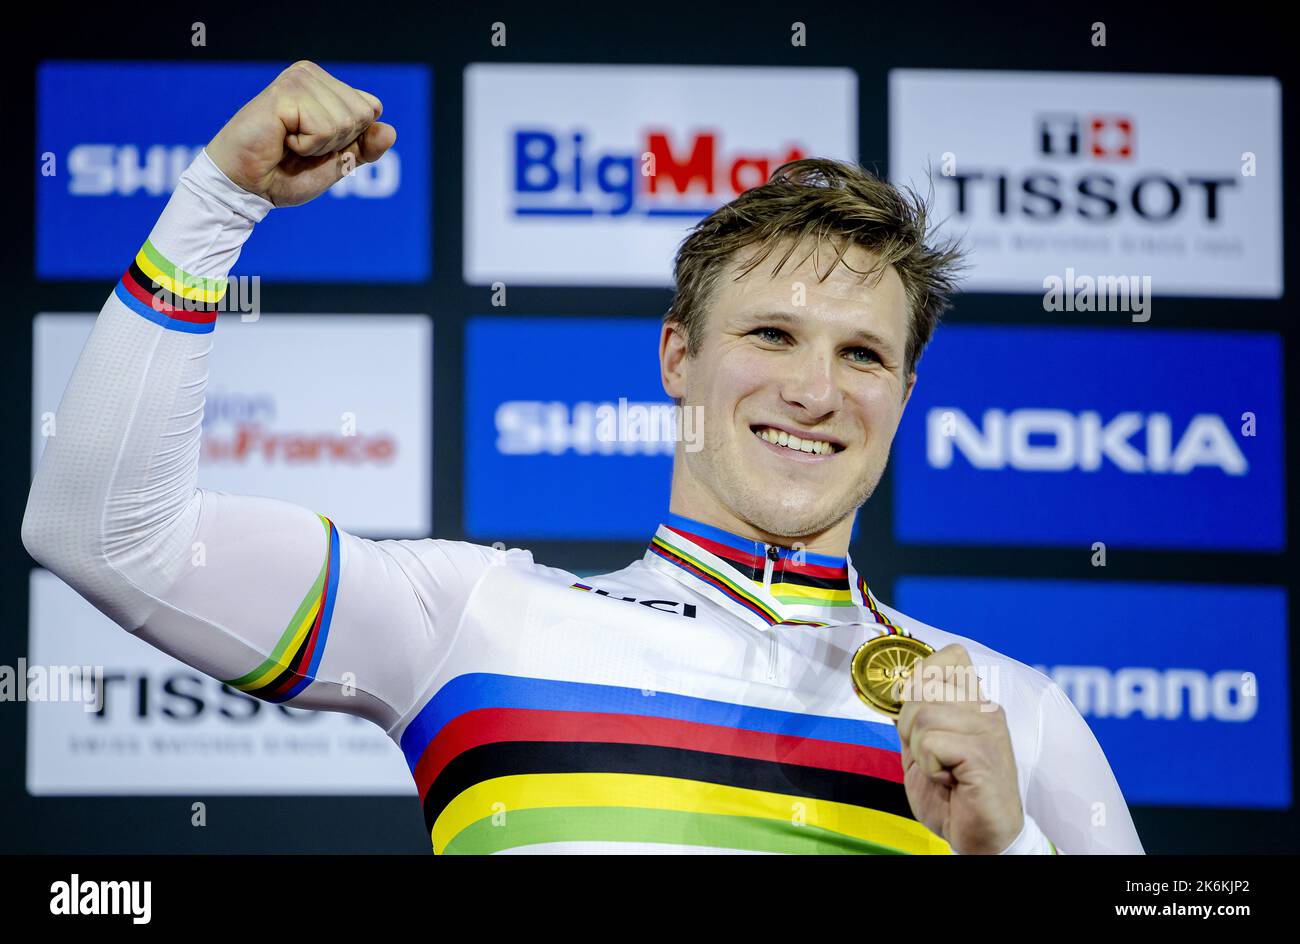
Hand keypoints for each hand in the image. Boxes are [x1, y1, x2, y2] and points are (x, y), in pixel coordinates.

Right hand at [205, 60, 395, 206]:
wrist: (249, 186)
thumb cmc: (286, 173)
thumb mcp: (338, 162)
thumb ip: (366, 148)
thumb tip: (390, 130)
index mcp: (325, 85)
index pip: (371, 109)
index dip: (352, 139)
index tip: (318, 145)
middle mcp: (311, 74)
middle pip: (363, 114)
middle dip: (337, 142)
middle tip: (301, 146)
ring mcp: (299, 79)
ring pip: (346, 121)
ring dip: (320, 145)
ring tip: (289, 142)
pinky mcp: (286, 92)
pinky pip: (324, 128)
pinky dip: (307, 146)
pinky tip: (282, 140)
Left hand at [895, 643, 1023, 853]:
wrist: (982, 837)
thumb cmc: (955, 794)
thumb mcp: (925, 746)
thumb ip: (917, 714)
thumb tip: (899, 685)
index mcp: (975, 701)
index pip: (950, 655)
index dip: (924, 677)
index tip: (922, 716)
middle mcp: (986, 708)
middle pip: (925, 683)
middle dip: (910, 722)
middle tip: (929, 753)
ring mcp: (988, 729)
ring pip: (924, 714)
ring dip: (919, 748)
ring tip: (940, 768)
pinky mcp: (983, 754)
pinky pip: (931, 742)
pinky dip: (928, 765)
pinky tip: (948, 780)